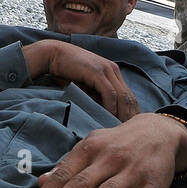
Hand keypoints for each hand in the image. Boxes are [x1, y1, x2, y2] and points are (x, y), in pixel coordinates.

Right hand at [21, 40, 139, 120]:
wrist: (55, 55)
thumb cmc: (68, 72)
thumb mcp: (87, 85)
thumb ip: (97, 96)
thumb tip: (106, 115)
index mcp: (113, 72)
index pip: (129, 95)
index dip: (132, 112)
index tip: (131, 127)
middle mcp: (113, 70)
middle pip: (129, 96)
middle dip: (131, 115)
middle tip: (130, 132)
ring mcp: (106, 70)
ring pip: (122, 95)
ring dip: (123, 113)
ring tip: (122, 128)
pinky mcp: (97, 72)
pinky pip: (109, 92)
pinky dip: (111, 106)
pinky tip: (110, 116)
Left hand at [23, 112, 186, 187]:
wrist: (159, 131)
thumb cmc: (117, 144)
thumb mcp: (91, 146)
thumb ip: (67, 165)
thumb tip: (40, 182)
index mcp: (89, 150)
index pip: (63, 176)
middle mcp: (108, 159)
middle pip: (81, 184)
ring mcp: (130, 173)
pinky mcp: (152, 186)